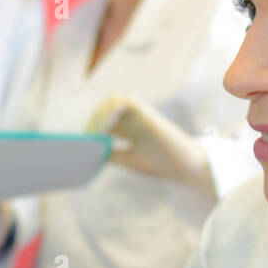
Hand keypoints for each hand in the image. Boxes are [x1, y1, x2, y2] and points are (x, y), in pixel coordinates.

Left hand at [86, 94, 212, 194]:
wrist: (183, 166)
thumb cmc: (159, 164)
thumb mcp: (129, 160)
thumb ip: (111, 153)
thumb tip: (88, 151)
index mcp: (127, 130)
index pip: (102, 122)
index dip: (91, 129)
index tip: (84, 143)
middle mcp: (131, 119)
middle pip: (105, 111)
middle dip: (93, 121)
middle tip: (88, 137)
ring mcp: (138, 114)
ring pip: (112, 101)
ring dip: (101, 113)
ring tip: (96, 131)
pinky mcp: (146, 113)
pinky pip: (125, 101)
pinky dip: (111, 108)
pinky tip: (105, 126)